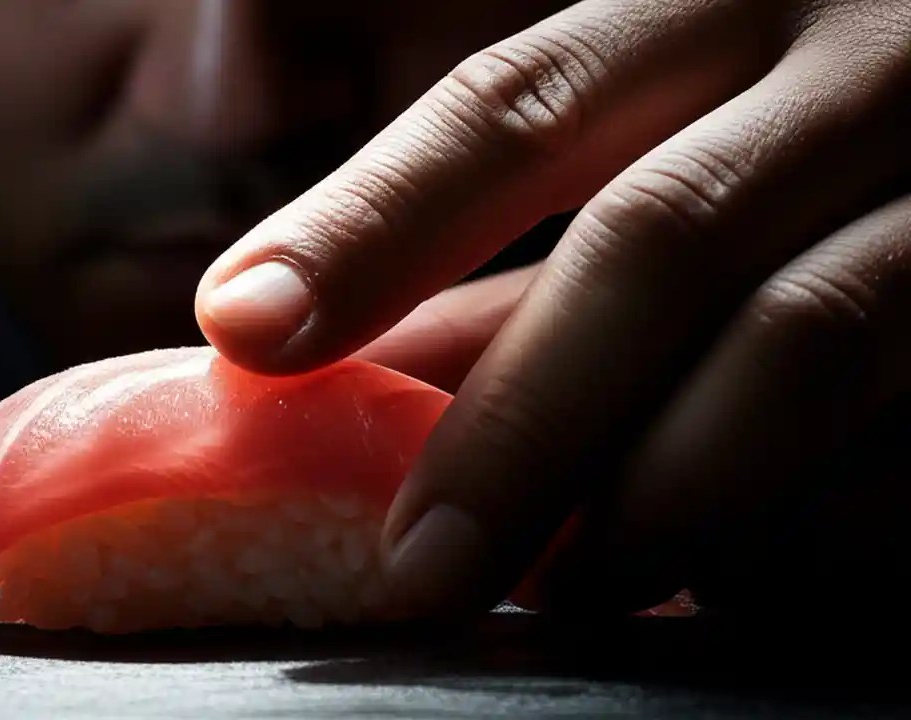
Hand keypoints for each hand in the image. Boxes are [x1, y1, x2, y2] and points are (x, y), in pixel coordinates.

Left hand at [194, 0, 910, 616]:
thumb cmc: (798, 160)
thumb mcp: (657, 167)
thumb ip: (506, 262)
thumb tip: (315, 355)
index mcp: (717, 9)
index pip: (519, 102)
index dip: (376, 220)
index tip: (248, 324)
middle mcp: (856, 65)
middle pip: (662, 233)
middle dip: (523, 420)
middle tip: (421, 562)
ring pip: (807, 340)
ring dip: (666, 491)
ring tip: (576, 584)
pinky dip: (811, 530)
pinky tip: (750, 568)